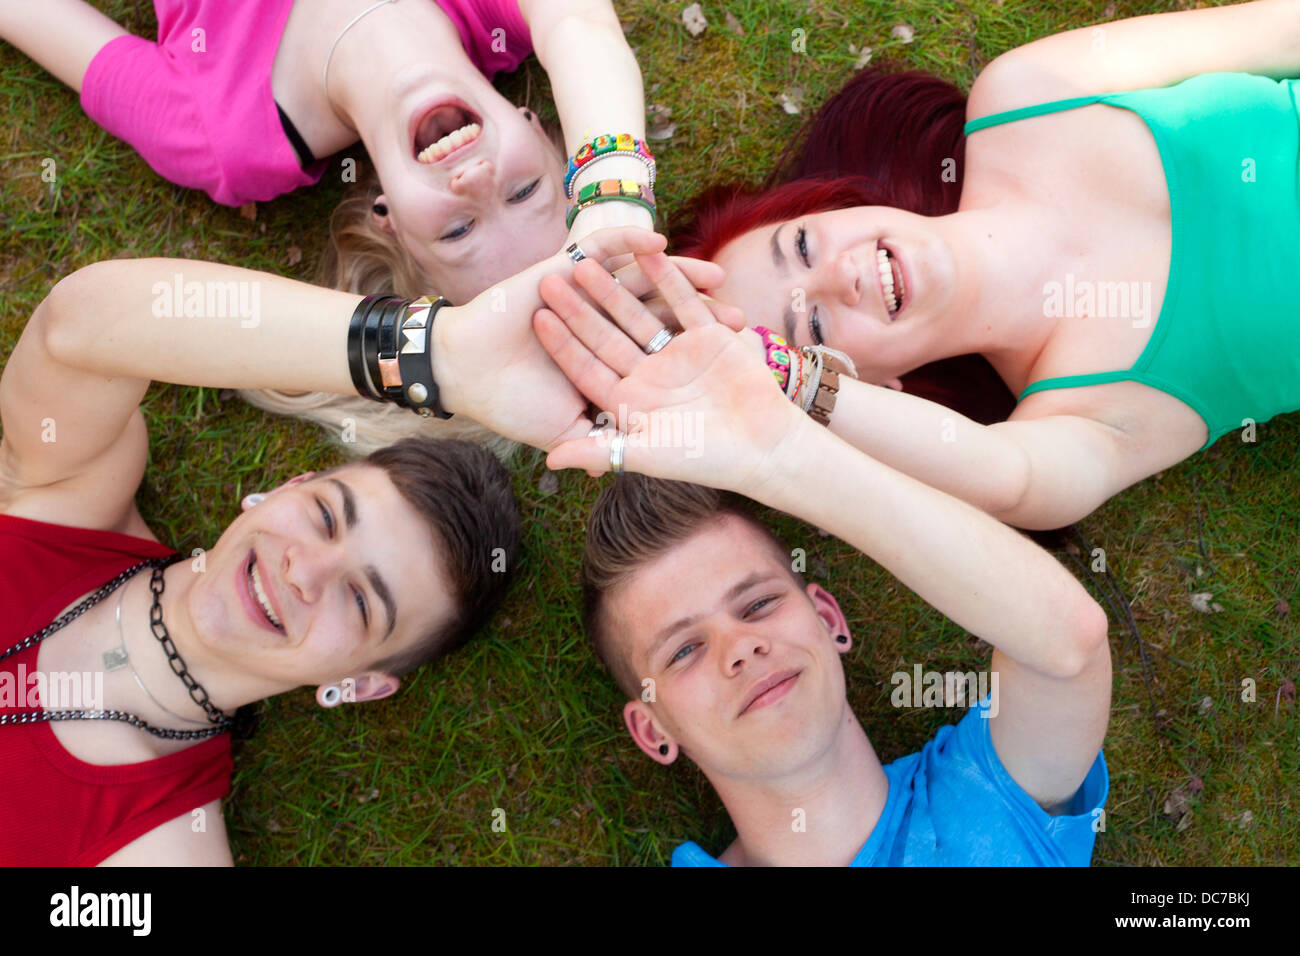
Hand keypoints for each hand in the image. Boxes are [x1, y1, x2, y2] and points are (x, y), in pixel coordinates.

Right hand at [430, 228, 718, 450]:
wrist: (467, 372)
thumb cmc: (512, 406)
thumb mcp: (564, 431)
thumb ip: (597, 446)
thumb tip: (619, 472)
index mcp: (610, 364)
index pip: (663, 358)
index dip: (696, 361)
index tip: (731, 366)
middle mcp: (605, 329)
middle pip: (664, 320)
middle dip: (702, 321)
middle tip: (740, 320)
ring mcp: (586, 299)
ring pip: (641, 285)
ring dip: (679, 278)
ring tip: (717, 274)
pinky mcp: (562, 272)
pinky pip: (600, 252)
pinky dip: (627, 245)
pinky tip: (659, 243)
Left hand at [533, 251, 805, 494]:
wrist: (764, 448)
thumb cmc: (705, 459)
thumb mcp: (647, 454)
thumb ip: (599, 450)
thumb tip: (550, 460)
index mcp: (629, 402)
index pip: (587, 368)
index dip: (562, 345)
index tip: (536, 319)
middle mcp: (648, 375)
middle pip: (605, 336)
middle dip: (578, 310)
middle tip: (547, 280)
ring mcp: (677, 354)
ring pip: (638, 314)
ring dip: (613, 289)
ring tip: (585, 262)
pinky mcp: (709, 336)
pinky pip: (682, 302)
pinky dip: (666, 278)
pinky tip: (644, 252)